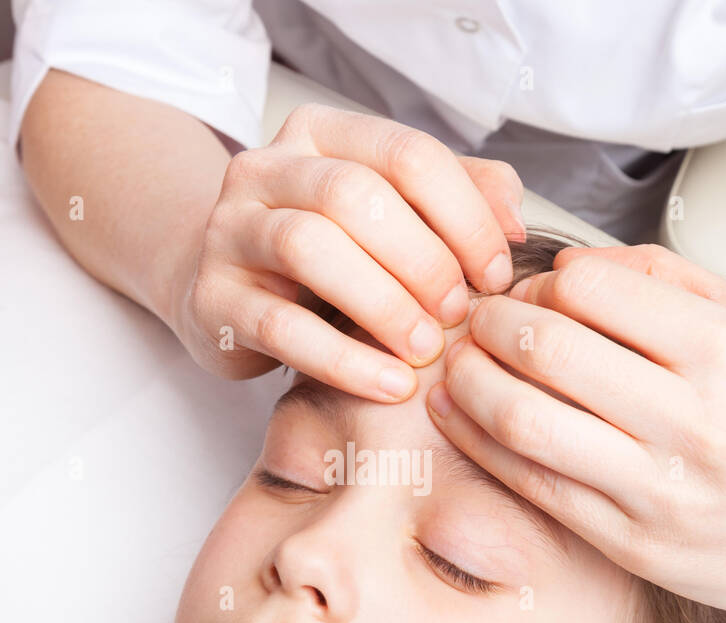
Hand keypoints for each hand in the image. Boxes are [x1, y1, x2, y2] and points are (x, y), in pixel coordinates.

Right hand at [167, 103, 524, 401]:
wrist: (221, 290)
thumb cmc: (327, 256)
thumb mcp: (392, 217)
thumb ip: (459, 200)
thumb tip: (512, 222)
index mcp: (320, 135)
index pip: (408, 154)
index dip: (464, 215)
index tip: (496, 274)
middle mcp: (267, 169)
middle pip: (356, 196)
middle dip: (424, 260)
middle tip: (460, 314)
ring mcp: (230, 231)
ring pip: (309, 246)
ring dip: (384, 304)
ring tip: (425, 350)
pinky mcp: (213, 299)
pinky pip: (282, 327)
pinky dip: (345, 360)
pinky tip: (391, 385)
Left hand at [427, 243, 725, 617]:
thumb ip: (669, 282)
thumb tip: (567, 265)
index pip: (593, 290)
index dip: (541, 283)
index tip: (528, 289)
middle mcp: (694, 421)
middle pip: (547, 351)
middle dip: (490, 325)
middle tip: (475, 320)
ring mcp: (660, 491)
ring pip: (524, 421)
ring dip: (470, 383)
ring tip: (456, 364)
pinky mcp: (633, 545)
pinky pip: (533, 485)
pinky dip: (480, 444)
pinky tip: (460, 416)